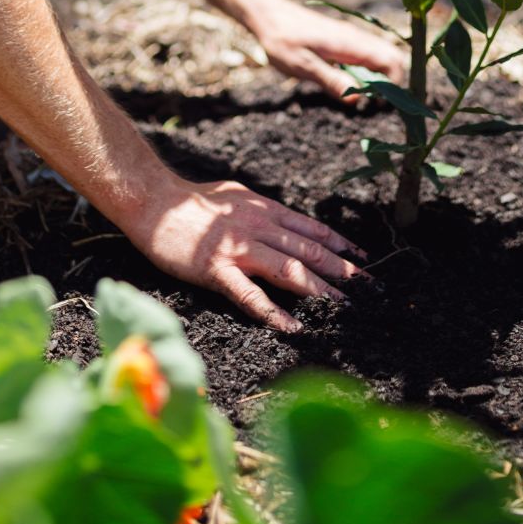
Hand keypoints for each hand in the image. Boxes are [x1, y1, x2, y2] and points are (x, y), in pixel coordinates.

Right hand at [133, 173, 367, 332]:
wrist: (154, 203)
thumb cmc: (193, 202)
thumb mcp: (236, 196)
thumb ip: (261, 210)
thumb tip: (283, 220)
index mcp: (264, 210)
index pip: (311, 228)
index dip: (339, 243)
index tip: (363, 257)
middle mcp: (258, 227)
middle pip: (308, 250)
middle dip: (341, 269)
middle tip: (368, 288)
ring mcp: (239, 249)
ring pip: (289, 270)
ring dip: (319, 290)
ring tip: (343, 307)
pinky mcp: (217, 270)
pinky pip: (251, 295)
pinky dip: (276, 312)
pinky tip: (294, 327)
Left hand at [254, 0, 405, 102]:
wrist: (270, 16)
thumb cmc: (283, 41)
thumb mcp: (304, 66)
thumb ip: (332, 81)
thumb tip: (357, 100)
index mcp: (351, 44)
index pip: (391, 61)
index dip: (393, 85)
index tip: (377, 103)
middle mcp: (357, 38)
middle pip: (392, 58)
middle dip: (391, 82)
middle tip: (373, 103)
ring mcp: (352, 37)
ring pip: (381, 56)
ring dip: (379, 77)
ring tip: (362, 96)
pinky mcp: (345, 39)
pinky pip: (367, 55)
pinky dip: (368, 71)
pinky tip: (349, 82)